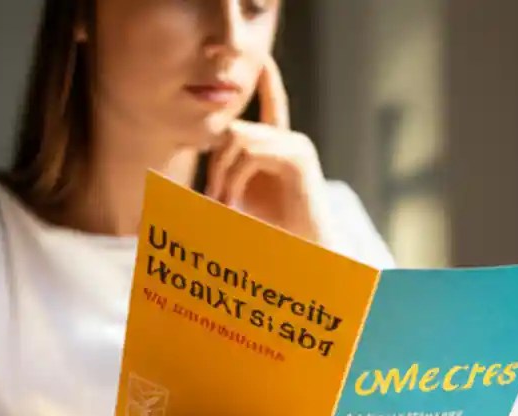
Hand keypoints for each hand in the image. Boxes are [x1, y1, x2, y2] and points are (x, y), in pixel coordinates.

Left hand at [205, 58, 328, 243]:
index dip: (269, 83)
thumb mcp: (247, 196)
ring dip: (223, 173)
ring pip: (240, 139)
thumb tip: (208, 166)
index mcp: (283, 147)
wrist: (309, 253)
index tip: (263, 61)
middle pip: (237, 129)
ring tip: (224, 204)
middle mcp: (293, 141)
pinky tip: (235, 201)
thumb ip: (232, 174)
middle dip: (217, 161)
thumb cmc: (277, 231)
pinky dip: (235, 178)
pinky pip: (250, 154)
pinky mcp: (297, 158)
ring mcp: (298, 146)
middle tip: (213, 197)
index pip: (274, 105)